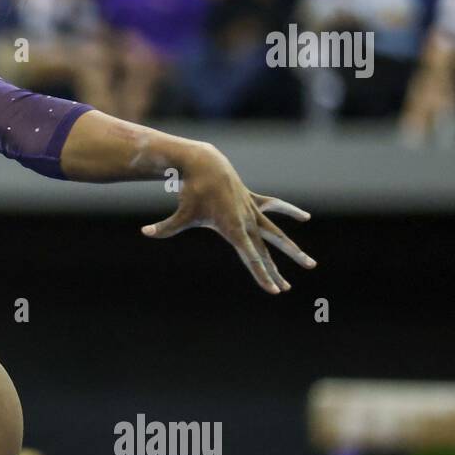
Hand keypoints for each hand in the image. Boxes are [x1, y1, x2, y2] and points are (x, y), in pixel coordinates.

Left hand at [141, 145, 315, 293]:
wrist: (204, 164)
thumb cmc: (191, 192)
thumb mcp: (180, 215)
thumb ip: (165, 228)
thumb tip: (145, 232)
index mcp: (233, 229)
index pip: (250, 259)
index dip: (262, 276)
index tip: (273, 290)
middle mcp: (246, 222)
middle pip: (264, 252)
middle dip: (275, 272)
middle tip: (287, 288)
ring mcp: (252, 210)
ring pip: (275, 233)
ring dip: (291, 248)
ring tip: (309, 264)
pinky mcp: (252, 200)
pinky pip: (274, 206)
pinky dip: (289, 210)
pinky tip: (305, 217)